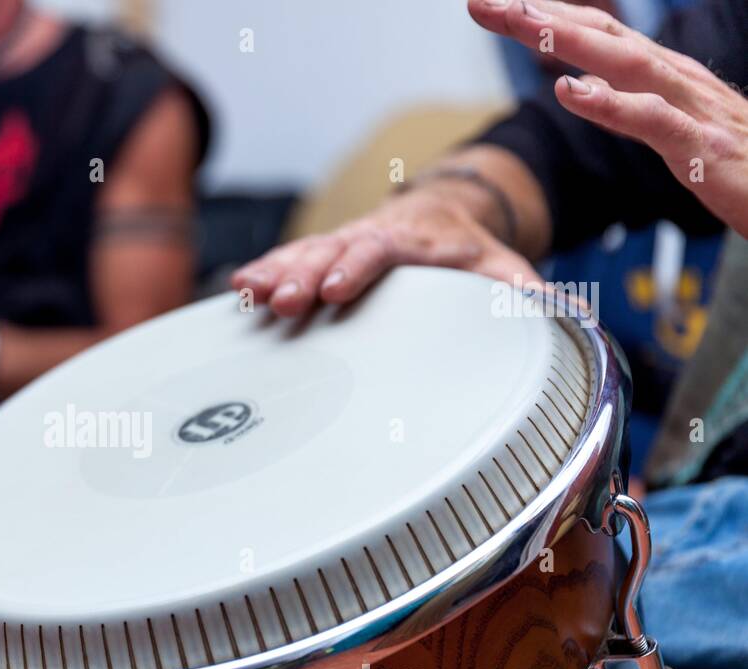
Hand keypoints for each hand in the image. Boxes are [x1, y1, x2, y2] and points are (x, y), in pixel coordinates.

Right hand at [231, 185, 540, 317]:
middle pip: (332, 253)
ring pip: (303, 254)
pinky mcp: (324, 254)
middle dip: (303, 276)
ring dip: (275, 274)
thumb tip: (569, 320)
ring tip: (247, 293)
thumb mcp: (502, 264)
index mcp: (412, 239)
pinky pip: (289, 260)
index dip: (356, 268)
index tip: (335, 290)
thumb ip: (525, 292)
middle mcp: (370, 235)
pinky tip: (238, 291)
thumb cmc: (469, 247)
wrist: (445, 209)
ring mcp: (343, 243)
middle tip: (284, 301)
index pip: (379, 250)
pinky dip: (264, 272)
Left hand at [470, 0, 747, 237]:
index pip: (597, 36)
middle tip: (483, 4)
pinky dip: (610, 104)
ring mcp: (689, 109)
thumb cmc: (737, 164)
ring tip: (520, 24)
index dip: (547, 18)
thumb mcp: (673, 130)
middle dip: (540, 17)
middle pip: (599, 36)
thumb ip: (632, 108)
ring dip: (567, 42)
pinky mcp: (700, 147)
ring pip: (623, 62)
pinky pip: (651, 120)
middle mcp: (674, 81)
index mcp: (663, 77)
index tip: (495, 7)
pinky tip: (572, 92)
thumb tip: (586, 89)